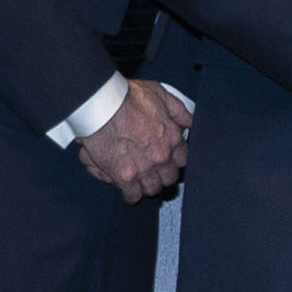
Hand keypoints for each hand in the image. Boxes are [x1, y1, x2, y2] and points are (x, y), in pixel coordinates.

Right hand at [78, 80, 190, 201]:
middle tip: (153, 173)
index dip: (174, 161)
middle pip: (168, 178)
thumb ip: (178, 110)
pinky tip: (128, 193)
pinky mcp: (124, 177)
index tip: (168, 161)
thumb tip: (189, 123)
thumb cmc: (127, 97)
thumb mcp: (160, 94)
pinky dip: (130, 196)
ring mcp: (144, 169)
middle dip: (162, 176)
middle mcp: (161, 156)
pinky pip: (132, 195)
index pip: (183, 161)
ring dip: (146, 186)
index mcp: (172, 138)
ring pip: (152, 189)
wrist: (102, 105)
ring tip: (140, 182)